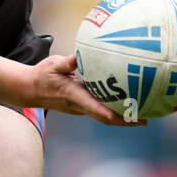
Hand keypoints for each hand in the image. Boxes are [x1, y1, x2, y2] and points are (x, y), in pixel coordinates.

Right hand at [25, 54, 146, 126]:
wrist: (31, 89)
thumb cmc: (42, 75)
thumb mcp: (52, 65)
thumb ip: (66, 62)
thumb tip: (79, 56)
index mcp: (73, 95)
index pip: (93, 107)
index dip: (110, 113)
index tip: (126, 116)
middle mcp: (79, 106)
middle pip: (105, 117)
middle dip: (125, 121)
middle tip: (145, 119)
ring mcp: (81, 108)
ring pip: (105, 116)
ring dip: (123, 118)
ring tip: (144, 116)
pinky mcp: (83, 105)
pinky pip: (102, 110)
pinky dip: (116, 111)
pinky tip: (129, 104)